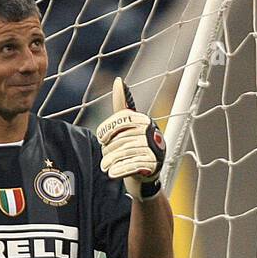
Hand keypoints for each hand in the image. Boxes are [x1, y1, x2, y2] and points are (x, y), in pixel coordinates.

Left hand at [96, 77, 165, 199]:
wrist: (145, 176)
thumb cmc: (134, 146)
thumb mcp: (128, 125)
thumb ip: (121, 105)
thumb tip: (119, 81)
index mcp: (144, 121)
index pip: (122, 121)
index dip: (108, 129)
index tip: (101, 138)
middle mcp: (152, 134)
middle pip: (122, 139)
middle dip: (109, 149)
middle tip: (104, 157)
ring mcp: (154, 150)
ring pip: (125, 152)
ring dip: (112, 161)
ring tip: (105, 166)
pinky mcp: (154, 166)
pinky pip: (132, 165)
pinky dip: (120, 170)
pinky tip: (112, 173)